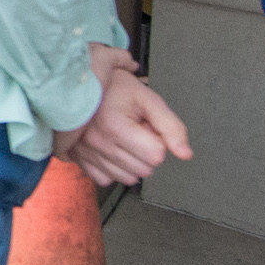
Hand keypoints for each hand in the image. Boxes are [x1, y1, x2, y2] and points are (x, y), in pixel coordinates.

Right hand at [55, 44, 191, 185]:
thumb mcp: (149, 100)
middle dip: (146, 152)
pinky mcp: (79, 161)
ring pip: (128, 178)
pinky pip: (106, 180)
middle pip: (144, 170)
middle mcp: (98, 143)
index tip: (147, 125)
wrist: (81, 84)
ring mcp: (86, 154)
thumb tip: (185, 154)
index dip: (158, 140)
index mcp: (115, 126)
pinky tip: (111, 150)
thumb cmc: (115, 89)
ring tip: (123, 139)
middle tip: (135, 130)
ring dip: (131, 162)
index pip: (156, 155)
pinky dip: (113, 168)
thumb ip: (171, 126)